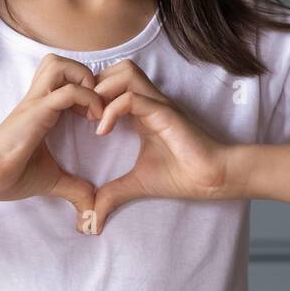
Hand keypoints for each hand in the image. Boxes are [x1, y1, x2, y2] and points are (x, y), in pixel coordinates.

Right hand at [0, 54, 104, 228]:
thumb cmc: (12, 175)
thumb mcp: (52, 180)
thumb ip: (74, 188)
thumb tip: (92, 205)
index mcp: (40, 108)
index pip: (61, 76)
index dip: (84, 87)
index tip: (96, 115)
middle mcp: (37, 99)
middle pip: (59, 61)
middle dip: (84, 75)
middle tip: (95, 104)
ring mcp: (35, 102)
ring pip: (60, 65)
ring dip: (84, 80)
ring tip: (93, 107)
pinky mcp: (36, 111)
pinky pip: (67, 91)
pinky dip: (88, 99)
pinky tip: (93, 121)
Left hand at [88, 60, 237, 233]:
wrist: (213, 178)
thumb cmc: (180, 176)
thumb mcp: (136, 185)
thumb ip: (111, 195)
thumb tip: (90, 222)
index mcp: (140, 111)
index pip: (110, 82)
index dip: (89, 94)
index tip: (76, 119)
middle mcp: (148, 101)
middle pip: (115, 68)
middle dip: (93, 85)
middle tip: (81, 113)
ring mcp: (157, 104)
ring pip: (124, 73)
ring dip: (102, 91)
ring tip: (92, 119)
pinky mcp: (165, 112)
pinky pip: (132, 98)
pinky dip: (112, 109)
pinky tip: (102, 131)